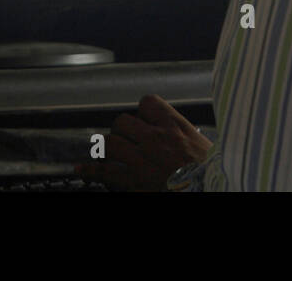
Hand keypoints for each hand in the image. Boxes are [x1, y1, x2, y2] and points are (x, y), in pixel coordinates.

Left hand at [77, 94, 212, 191]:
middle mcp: (155, 138)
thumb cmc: (207, 169)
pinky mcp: (135, 180)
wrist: (209, 188)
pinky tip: (82, 169)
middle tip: (124, 140)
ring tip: (107, 153)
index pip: (147, 103)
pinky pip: (105, 172)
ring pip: (110, 143)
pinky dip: (90, 170)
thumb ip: (179, 131)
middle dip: (121, 130)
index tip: (143, 120)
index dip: (142, 111)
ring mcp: (143, 159)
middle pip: (123, 121)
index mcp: (173, 125)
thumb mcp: (199, 140)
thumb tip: (167, 128)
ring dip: (106, 148)